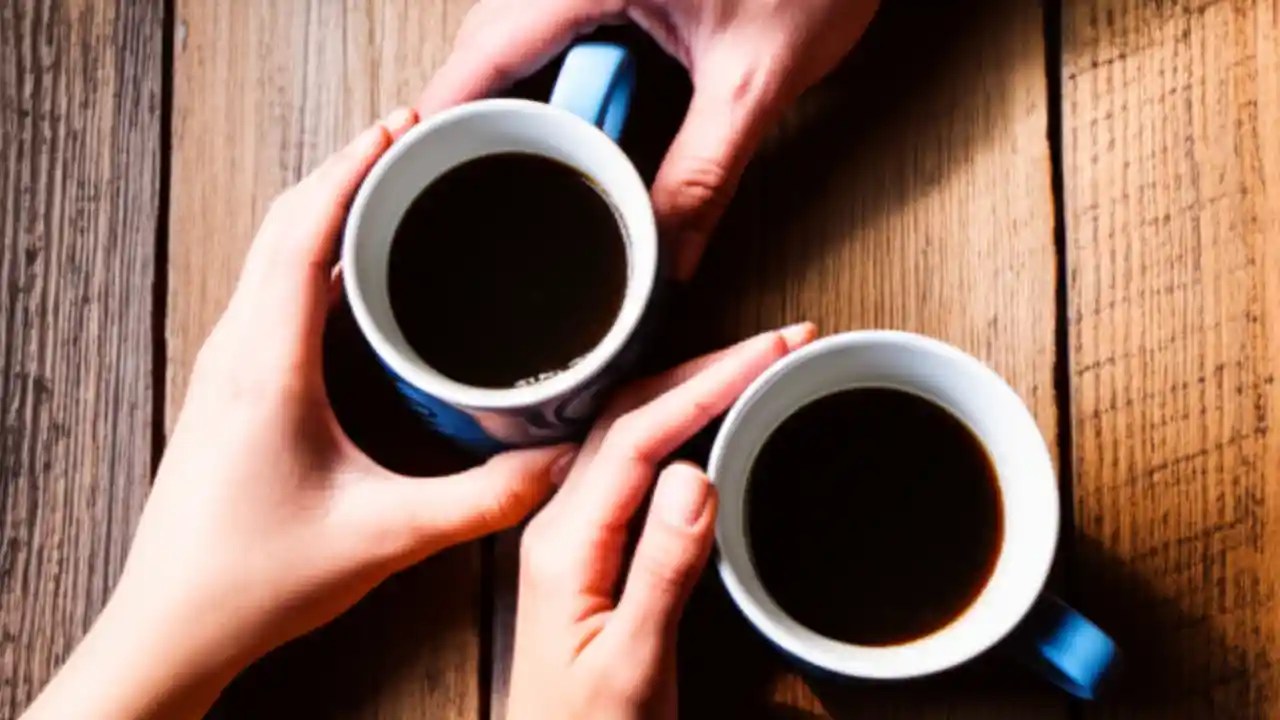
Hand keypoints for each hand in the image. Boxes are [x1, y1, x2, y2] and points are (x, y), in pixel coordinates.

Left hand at [23, 108, 573, 719]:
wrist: (173, 625)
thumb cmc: (255, 580)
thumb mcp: (386, 538)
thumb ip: (482, 501)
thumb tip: (557, 464)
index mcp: (266, 368)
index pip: (303, 232)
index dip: (353, 169)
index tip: (402, 130)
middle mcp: (236, 352)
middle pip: (284, 225)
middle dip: (348, 171)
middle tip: (412, 144)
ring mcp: (227, 367)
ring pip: (271, 254)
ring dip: (326, 208)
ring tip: (390, 187)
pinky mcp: (232, 387)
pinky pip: (270, 291)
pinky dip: (313, 254)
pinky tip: (354, 269)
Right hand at [419, 0, 878, 278]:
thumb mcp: (755, 81)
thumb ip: (705, 175)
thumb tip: (666, 255)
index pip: (482, 57)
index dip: (440, 126)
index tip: (414, 184)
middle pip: (488, 49)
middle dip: (486, 125)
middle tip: (490, 195)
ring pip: (516, 37)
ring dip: (524, 102)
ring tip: (538, 164)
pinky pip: (553, 25)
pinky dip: (555, 75)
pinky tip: (577, 117)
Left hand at [507, 323, 815, 718]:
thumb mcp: (634, 664)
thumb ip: (663, 570)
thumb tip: (697, 473)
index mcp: (564, 542)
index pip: (638, 435)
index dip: (706, 385)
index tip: (767, 353)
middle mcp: (561, 523)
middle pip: (631, 415)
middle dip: (707, 367)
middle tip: (781, 341)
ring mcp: (574, 533)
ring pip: (632, 432)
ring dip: (694, 388)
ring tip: (757, 362)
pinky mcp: (592, 549)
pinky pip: (636, 465)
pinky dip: (682, 427)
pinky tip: (711, 420)